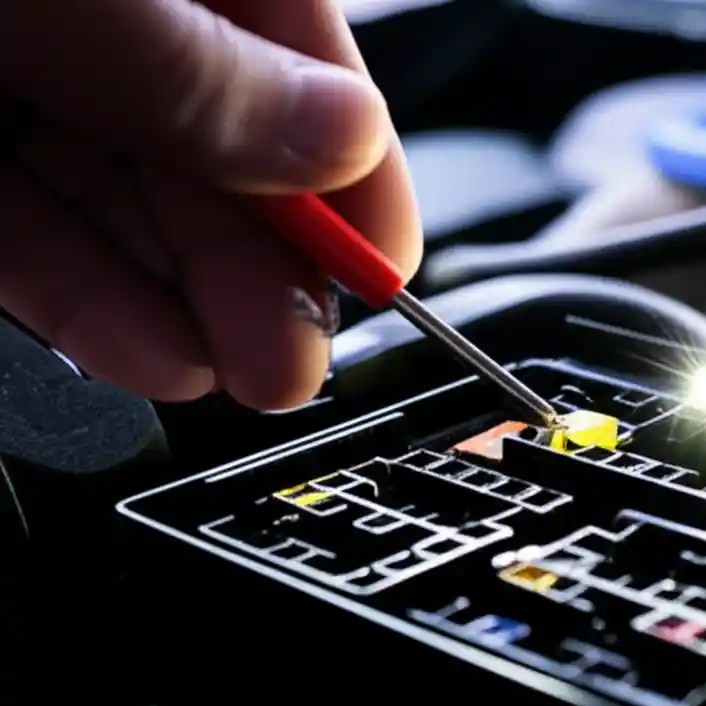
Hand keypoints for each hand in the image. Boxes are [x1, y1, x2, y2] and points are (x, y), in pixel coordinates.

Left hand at [0, 1, 420, 410]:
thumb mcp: (74, 4)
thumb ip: (199, 72)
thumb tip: (348, 136)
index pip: (300, 57)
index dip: (352, 172)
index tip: (381, 271)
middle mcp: (120, 20)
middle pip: (218, 148)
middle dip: (264, 268)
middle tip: (295, 359)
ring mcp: (29, 75)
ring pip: (126, 199)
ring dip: (185, 303)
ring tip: (232, 378)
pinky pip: (29, 226)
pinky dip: (85, 296)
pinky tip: (146, 353)